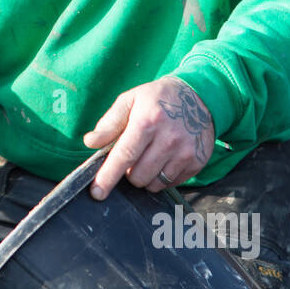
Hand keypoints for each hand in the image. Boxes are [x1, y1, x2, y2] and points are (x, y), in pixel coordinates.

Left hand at [82, 75, 213, 198]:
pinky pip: (170, 184)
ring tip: (149, 155)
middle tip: (134, 154)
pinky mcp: (197, 163)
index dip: (108, 176)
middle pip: (137, 176)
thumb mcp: (130, 100)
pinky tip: (164, 158)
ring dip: (145, 176)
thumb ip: (109, 123)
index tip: (97, 192)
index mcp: (147, 122)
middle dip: (128, 172)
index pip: (124, 156)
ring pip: (153, 184)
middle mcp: (168, 139)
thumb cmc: (157, 99)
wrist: (199, 96)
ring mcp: (185, 153)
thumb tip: (90, 142)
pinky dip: (162, 177)